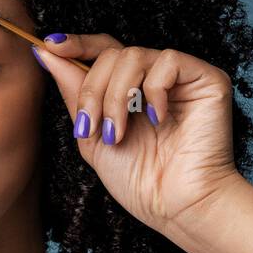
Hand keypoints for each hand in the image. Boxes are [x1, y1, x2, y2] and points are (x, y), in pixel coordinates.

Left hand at [32, 35, 245, 243]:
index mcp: (129, 91)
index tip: (49, 45)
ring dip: (116, 96)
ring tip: (117, 133)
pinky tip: (158, 120)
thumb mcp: (91, 135)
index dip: (76, 44)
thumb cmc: (138, 181)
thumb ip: (73, 93)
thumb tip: (45, 52)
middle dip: (92, 91)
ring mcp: (181, 78)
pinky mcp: (207, 79)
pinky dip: (153, 91)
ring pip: (133, 55)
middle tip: (90, 128)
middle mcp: (155, 79)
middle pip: (111, 54)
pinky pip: (168, 61)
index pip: (102, 52)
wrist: (175, 208)